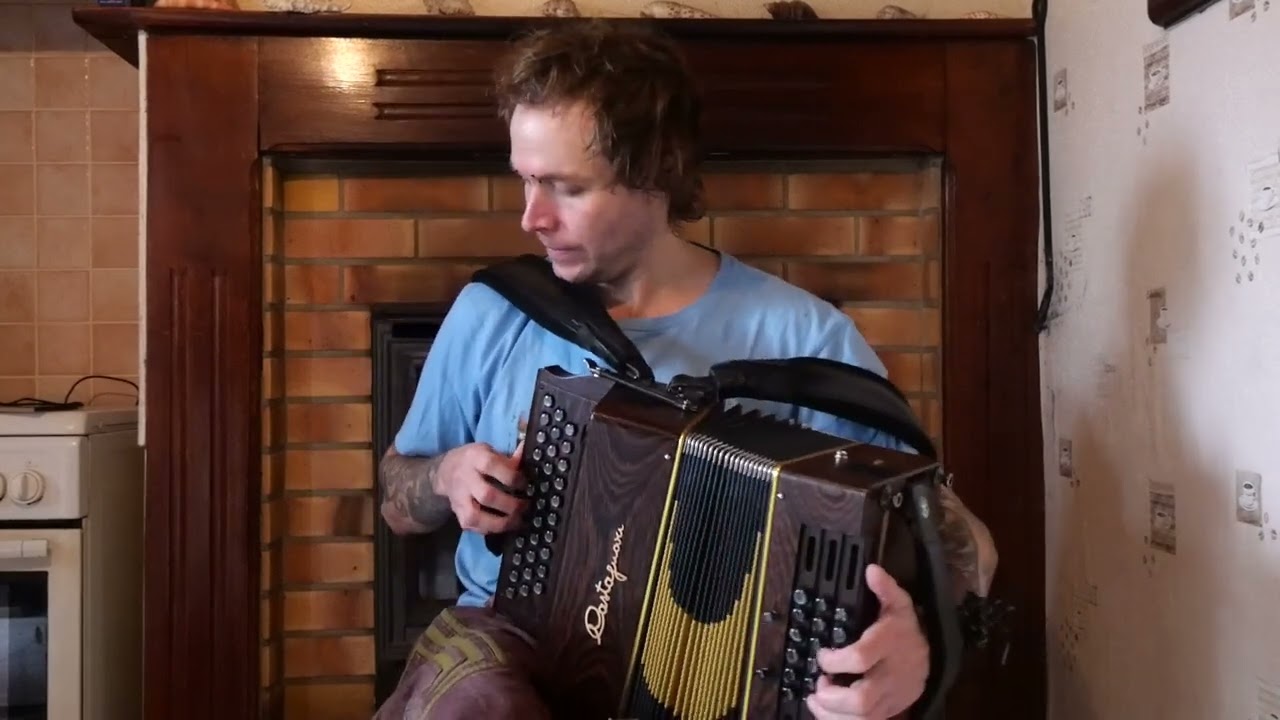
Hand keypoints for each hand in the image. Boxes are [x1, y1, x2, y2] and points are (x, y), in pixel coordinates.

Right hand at [437, 441, 528, 533]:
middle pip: (487, 495)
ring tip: (518, 521)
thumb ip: (509, 457)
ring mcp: (459, 498)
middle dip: (511, 504)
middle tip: (526, 506)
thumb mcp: (489, 451)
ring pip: (476, 516)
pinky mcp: (458, 514)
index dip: (512, 476)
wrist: (446, 472)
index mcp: (474, 458)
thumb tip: (530, 455)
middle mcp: (465, 479)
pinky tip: (504, 526)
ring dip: (501, 522)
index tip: (526, 484)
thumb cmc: (475, 460)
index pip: (492, 466)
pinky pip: (472, 526)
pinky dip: (490, 529)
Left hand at [806, 563, 929, 719]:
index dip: (836, 660)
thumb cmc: (906, 630)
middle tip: (819, 684)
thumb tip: (871, 570)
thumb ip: (885, 588)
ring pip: (863, 717)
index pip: (862, 657)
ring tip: (816, 699)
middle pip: (862, 698)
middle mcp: (891, 675)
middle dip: (833, 696)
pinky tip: (825, 712)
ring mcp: (891, 697)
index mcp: (891, 645)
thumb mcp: (900, 604)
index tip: (823, 655)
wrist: (930, 658)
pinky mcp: (889, 710)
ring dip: (832, 713)